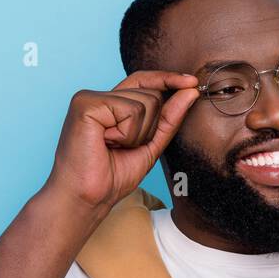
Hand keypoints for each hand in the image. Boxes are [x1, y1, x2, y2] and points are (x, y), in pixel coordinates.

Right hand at [43, 70, 199, 209]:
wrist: (86, 198)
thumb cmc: (111, 177)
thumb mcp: (150, 145)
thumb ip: (169, 118)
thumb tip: (190, 90)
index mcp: (111, 104)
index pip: (145, 81)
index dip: (168, 79)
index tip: (192, 82)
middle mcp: (100, 96)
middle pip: (152, 95)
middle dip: (150, 129)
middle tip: (122, 147)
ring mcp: (91, 97)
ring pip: (145, 103)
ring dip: (137, 135)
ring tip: (112, 147)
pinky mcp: (86, 103)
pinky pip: (130, 110)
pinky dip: (126, 134)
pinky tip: (105, 143)